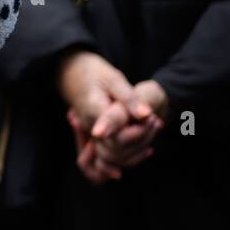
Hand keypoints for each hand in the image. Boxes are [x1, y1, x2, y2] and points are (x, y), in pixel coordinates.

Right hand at [57, 50, 157, 182]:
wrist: (74, 76)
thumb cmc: (95, 75)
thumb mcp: (114, 80)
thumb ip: (129, 99)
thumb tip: (147, 115)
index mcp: (93, 111)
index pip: (115, 134)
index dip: (138, 132)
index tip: (153, 119)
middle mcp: (89, 127)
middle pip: (118, 148)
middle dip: (143, 138)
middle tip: (156, 120)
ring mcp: (92, 135)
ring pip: (118, 155)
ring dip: (142, 144)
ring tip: (154, 123)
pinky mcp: (97, 139)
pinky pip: (116, 153)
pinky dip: (135, 148)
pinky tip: (147, 135)